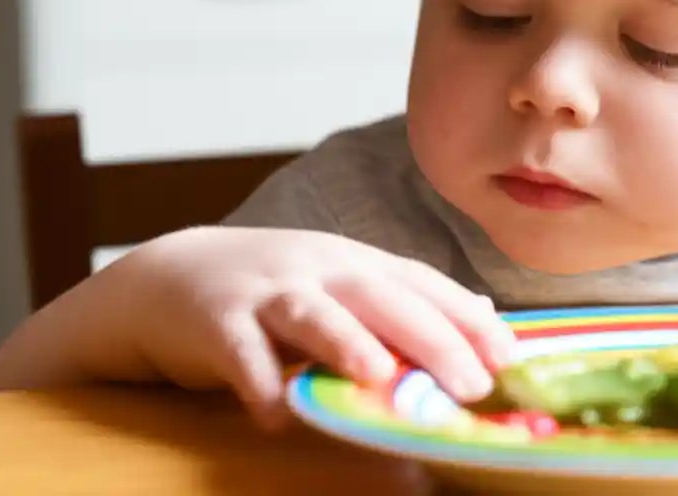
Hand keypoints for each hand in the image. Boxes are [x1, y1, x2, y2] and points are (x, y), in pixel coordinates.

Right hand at [41, 227, 513, 428]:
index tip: (508, 355)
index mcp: (355, 263)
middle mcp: (318, 269)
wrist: (170, 276)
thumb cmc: (273, 292)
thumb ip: (407, 301)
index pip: (421, 284)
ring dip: (346, 343)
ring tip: (380, 376)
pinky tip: (277, 414)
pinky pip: (238, 352)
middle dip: (429, 337)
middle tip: (471, 382)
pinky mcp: (214, 319)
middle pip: (379, 297)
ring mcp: (265, 290)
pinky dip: (257, 380)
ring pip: (311, 313)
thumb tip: (484, 312)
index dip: (465, 318)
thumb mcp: (343, 284)